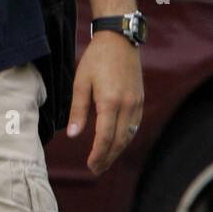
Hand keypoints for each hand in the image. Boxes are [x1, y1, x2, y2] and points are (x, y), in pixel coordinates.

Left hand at [67, 31, 143, 174]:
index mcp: (110, 102)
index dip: (98, 154)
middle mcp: (127, 106)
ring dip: (117, 151)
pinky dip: (125, 138)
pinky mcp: (139, 100)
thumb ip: (78, 110)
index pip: (105, 137)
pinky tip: (116, 143)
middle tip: (95, 170)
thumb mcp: (80, 82)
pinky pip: (134, 126)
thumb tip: (72, 135)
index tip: (90, 165)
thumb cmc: (95, 60)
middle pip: (119, 141)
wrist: (119, 41)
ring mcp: (136, 104)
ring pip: (129, 136)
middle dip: (107, 158)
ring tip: (104, 161)